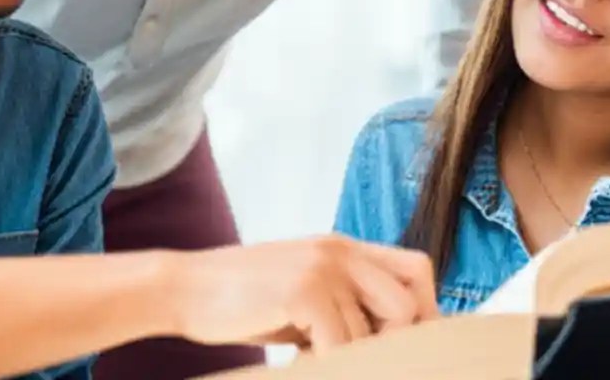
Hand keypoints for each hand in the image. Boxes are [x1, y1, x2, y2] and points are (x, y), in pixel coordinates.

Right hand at [166, 234, 439, 353]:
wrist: (184, 287)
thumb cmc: (241, 299)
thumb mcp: (303, 289)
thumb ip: (343, 301)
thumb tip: (385, 338)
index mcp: (343, 247)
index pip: (417, 270)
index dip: (424, 310)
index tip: (405, 346)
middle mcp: (339, 250)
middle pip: (409, 303)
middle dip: (394, 341)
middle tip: (360, 357)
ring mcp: (323, 268)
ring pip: (372, 334)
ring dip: (350, 357)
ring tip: (313, 356)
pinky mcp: (303, 291)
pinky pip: (341, 346)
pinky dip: (326, 363)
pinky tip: (298, 360)